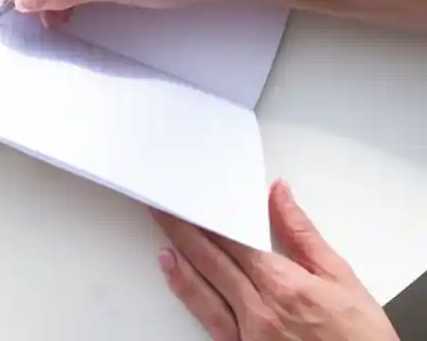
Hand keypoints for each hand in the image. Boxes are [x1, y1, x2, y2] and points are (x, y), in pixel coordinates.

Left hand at [153, 181, 397, 340]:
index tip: (190, 196)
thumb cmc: (361, 337)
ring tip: (161, 229)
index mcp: (284, 285)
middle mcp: (259, 309)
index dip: (207, 216)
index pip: (232, 239)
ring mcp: (246, 333)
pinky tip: (172, 270)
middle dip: (184, 228)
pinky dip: (186, 289)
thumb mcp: (341, 278)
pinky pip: (206, 316)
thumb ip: (302, 234)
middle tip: (163, 204)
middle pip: (210, 257)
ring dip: (178, 253)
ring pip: (202, 284)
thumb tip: (278, 195)